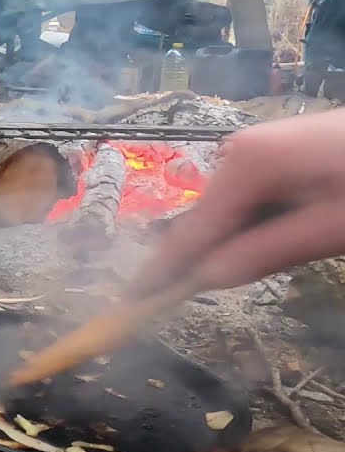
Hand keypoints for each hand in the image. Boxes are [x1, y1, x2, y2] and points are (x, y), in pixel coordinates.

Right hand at [129, 109, 344, 293]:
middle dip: (205, 259)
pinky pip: (249, 199)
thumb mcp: (333, 229)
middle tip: (209, 294)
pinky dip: (256, 226)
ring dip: (238, 243)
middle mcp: (238, 150)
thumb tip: (203, 280)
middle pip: (205, 222)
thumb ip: (265, 254)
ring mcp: (255, 147)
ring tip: (282, 255)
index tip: (127, 304)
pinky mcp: (273, 152)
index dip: (159, 272)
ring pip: (229, 213)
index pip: (188, 232)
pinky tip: (288, 235)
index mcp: (246, 165)